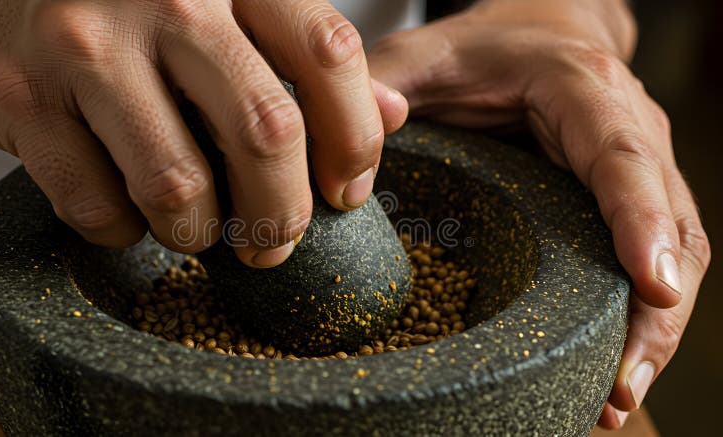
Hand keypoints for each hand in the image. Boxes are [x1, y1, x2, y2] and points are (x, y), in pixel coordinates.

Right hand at [0, 0, 407, 266]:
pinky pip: (94, 205)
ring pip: (178, 185)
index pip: (328, 54)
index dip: (354, 139)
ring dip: (199, 234)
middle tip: (276, 242)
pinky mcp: (15, 99)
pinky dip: (122, 231)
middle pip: (265, 132)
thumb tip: (389, 113)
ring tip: (197, 233)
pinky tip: (127, 215)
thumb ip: (303, 48)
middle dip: (282, 214)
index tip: (347, 191)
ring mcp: (83, 48)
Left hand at [367, 0, 709, 428]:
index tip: (654, 286)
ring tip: (615, 398)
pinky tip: (611, 370)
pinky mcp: (632, 203)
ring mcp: (643, 170)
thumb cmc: (482, 49)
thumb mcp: (425, 53)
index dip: (640, 221)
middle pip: (671, 224)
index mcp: (584, 92)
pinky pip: (654, 260)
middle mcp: (633, 131)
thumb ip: (387, 81)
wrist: (535, 36)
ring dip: (655, 330)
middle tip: (620, 385)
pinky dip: (641, 317)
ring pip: (679, 252)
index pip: (622, 158)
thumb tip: (377, 119)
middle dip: (655, 310)